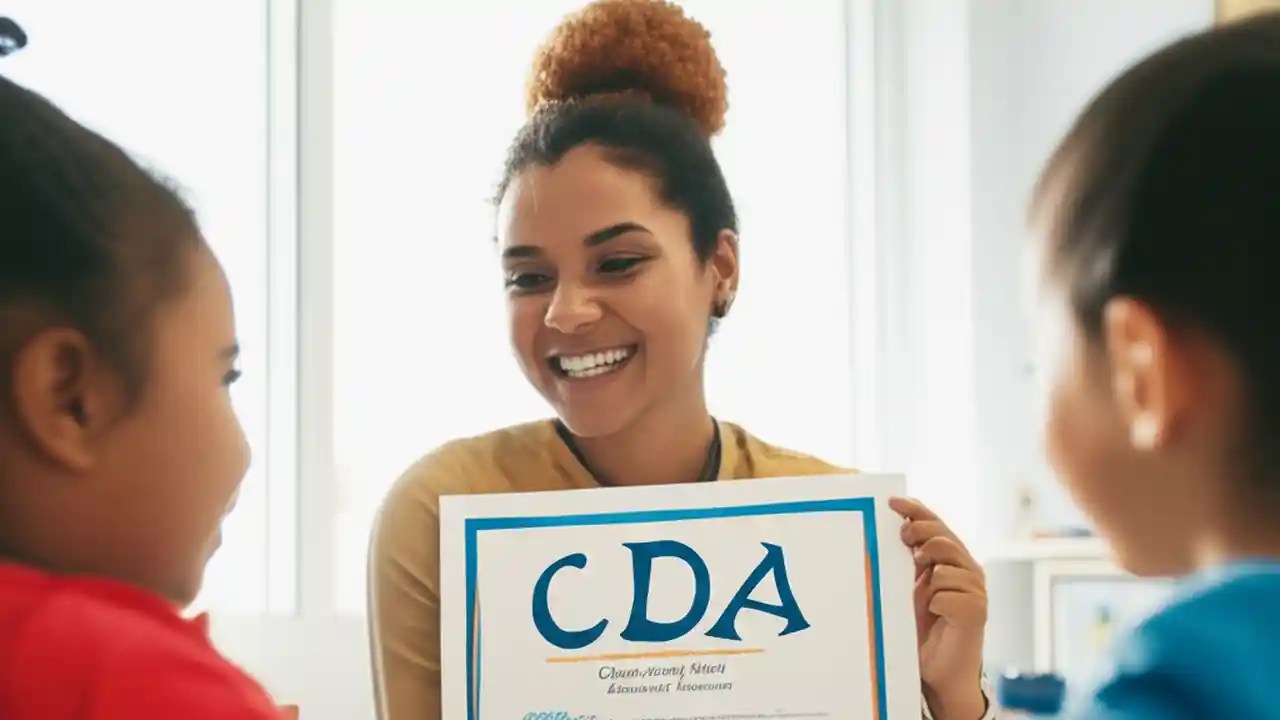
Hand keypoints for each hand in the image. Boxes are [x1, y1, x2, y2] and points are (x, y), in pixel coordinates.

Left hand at [890, 497, 987, 719]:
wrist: (939, 669)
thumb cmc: (923, 626)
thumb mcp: (911, 586)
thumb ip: (910, 559)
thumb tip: (893, 527)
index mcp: (954, 559)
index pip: (937, 525)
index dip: (917, 510)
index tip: (892, 502)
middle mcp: (969, 570)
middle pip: (943, 539)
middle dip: (919, 535)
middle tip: (903, 540)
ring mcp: (976, 590)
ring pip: (944, 567)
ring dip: (926, 580)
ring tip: (923, 597)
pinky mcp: (976, 612)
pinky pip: (945, 595)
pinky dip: (935, 604)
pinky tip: (935, 615)